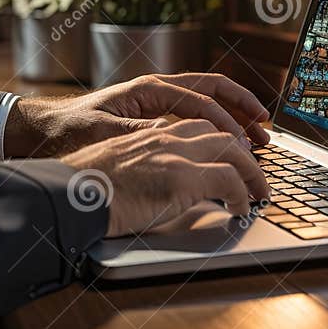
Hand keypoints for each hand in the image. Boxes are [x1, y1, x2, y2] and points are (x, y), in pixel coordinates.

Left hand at [3, 73, 270, 157]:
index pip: (201, 101)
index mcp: (148, 89)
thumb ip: (140, 133)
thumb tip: (174, 136)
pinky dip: (217, 121)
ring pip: (207, 98)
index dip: (227, 123)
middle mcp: (156, 88)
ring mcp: (155, 99)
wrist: (41, 128)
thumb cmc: (69, 130)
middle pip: (213, 89)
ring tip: (258, 134)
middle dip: (242, 108)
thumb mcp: (104, 133)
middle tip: (265, 131)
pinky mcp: (151, 112)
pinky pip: (195, 111)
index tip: (245, 144)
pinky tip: (227, 139)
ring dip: (234, 113)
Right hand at [61, 119, 269, 236]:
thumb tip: (161, 188)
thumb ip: (144, 166)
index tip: (236, 148)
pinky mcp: (181, 177)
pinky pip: (228, 179)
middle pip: (220, 131)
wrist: (68, 195)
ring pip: (232, 150)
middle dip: (245, 149)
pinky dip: (242, 193)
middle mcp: (164, 135)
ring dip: (252, 172)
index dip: (222, 133)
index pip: (197, 120)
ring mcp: (174, 153)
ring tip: (259, 192)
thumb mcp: (118, 168)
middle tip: (257, 171)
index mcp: (148, 131)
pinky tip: (242, 208)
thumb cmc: (82, 190)